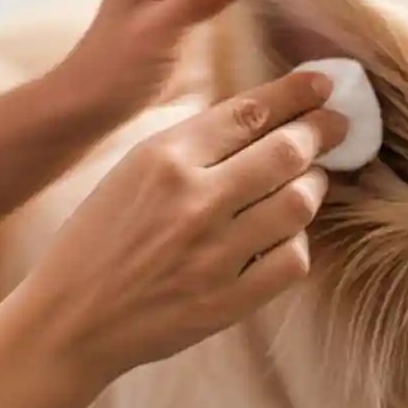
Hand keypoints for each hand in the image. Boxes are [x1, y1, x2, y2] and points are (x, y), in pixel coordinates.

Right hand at [13, 69, 346, 384]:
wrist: (69, 322)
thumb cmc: (99, 240)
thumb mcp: (132, 172)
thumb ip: (195, 145)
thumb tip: (266, 119)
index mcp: (165, 158)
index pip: (251, 112)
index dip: (298, 93)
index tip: (324, 85)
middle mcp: (194, 200)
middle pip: (287, 151)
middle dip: (322, 132)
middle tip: (337, 127)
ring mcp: (215, 253)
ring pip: (299, 203)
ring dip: (314, 186)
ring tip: (310, 180)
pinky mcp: (230, 300)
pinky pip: (294, 259)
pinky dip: (297, 242)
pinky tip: (286, 235)